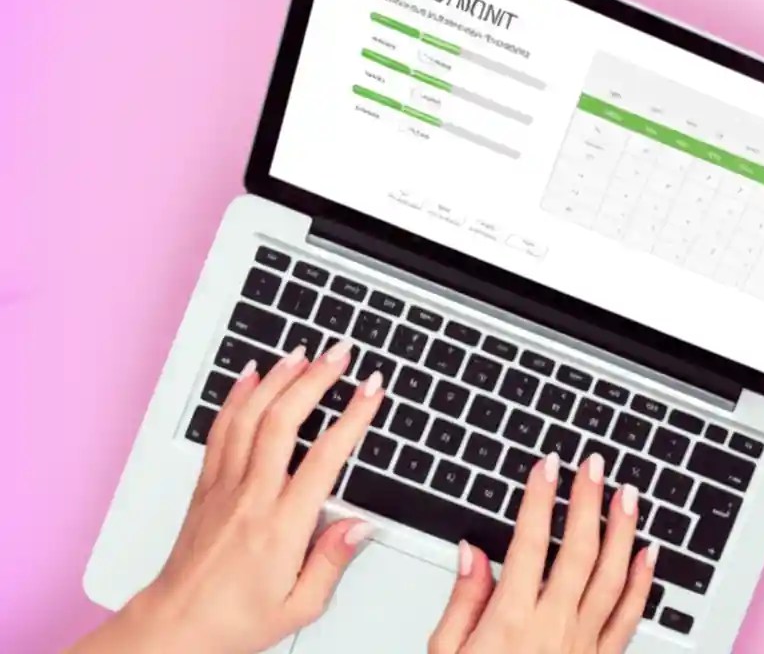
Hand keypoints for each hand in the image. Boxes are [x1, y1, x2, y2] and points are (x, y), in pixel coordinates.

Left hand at [72, 341, 380, 653]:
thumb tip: (360, 525)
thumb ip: (332, 561)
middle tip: (340, 353)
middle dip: (315, 379)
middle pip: (283, 422)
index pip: (324, 459)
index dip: (352, 417)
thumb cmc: (235, 620)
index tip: (371, 390)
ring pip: (250, 418)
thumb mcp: (300, 606)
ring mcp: (224, 488)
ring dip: (277, 379)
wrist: (176, 626)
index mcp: (281, 526)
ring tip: (302, 353)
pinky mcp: (205, 487)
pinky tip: (250, 377)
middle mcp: (251, 498)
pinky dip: (237, 397)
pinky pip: (221, 431)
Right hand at [428, 452, 657, 653]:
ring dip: (622, 529)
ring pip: (612, 575)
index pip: (530, 542)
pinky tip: (649, 553)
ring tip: (626, 494)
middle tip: (593, 465)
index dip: (540, 498)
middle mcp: (554, 627)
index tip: (546, 467)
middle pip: (580, 549)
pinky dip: (643, 582)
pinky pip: (629, 617)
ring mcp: (583, 645)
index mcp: (510, 620)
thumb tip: (474, 553)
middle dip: (587, 500)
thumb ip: (464, 601)